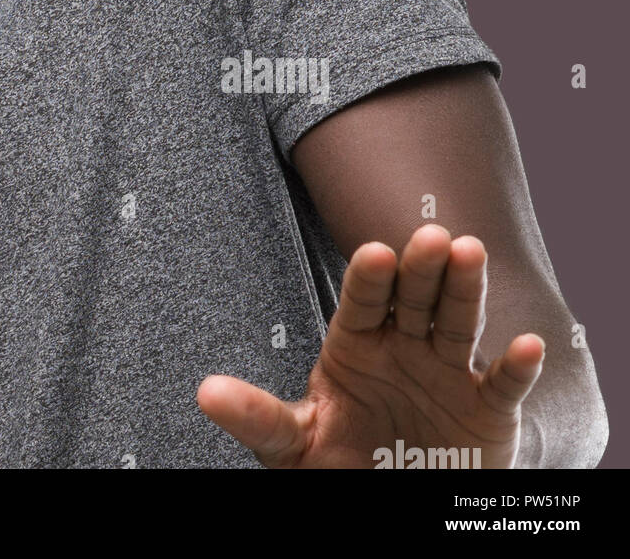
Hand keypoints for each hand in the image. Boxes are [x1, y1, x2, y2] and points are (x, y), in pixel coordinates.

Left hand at [197, 225, 544, 467]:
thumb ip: (259, 417)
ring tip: (471, 253)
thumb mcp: (294, 443)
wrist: (393, 497)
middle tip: (431, 235)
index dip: (369, 278)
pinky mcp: (486, 408)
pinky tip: (527, 344)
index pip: (362, 301)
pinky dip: (516, 367)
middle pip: (413, 297)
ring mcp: (446, 371)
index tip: (374, 252)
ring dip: (466, 289)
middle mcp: (403, 345)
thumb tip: (205, 392)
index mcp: (355, 343)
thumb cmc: (339, 462)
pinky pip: (502, 384)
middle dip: (422, 267)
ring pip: (458, 322)